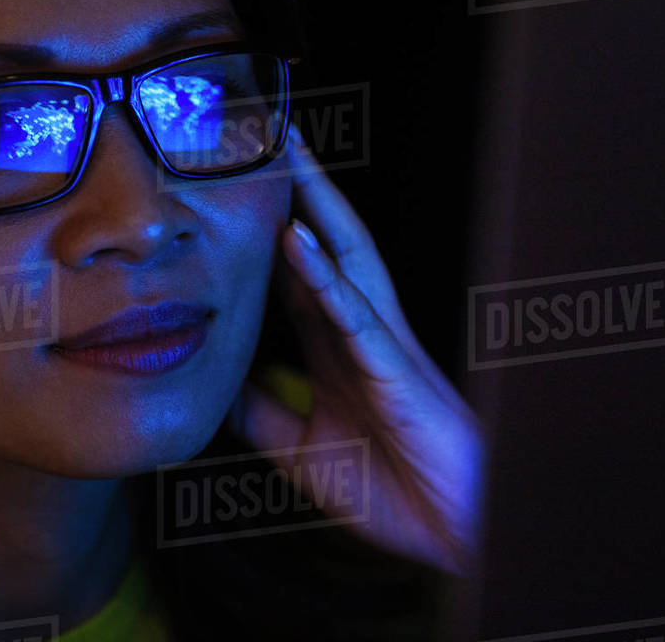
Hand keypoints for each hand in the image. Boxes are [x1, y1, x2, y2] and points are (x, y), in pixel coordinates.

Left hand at [229, 126, 484, 574]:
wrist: (450, 531)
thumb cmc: (391, 485)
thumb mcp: (302, 450)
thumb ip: (261, 414)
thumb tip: (214, 384)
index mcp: (337, 347)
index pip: (294, 275)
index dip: (262, 231)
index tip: (231, 189)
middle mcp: (359, 330)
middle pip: (325, 242)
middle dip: (300, 188)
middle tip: (268, 133)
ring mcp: (380, 343)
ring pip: (348, 257)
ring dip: (317, 203)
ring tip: (290, 152)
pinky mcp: (396, 369)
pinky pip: (357, 314)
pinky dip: (325, 275)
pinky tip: (298, 242)